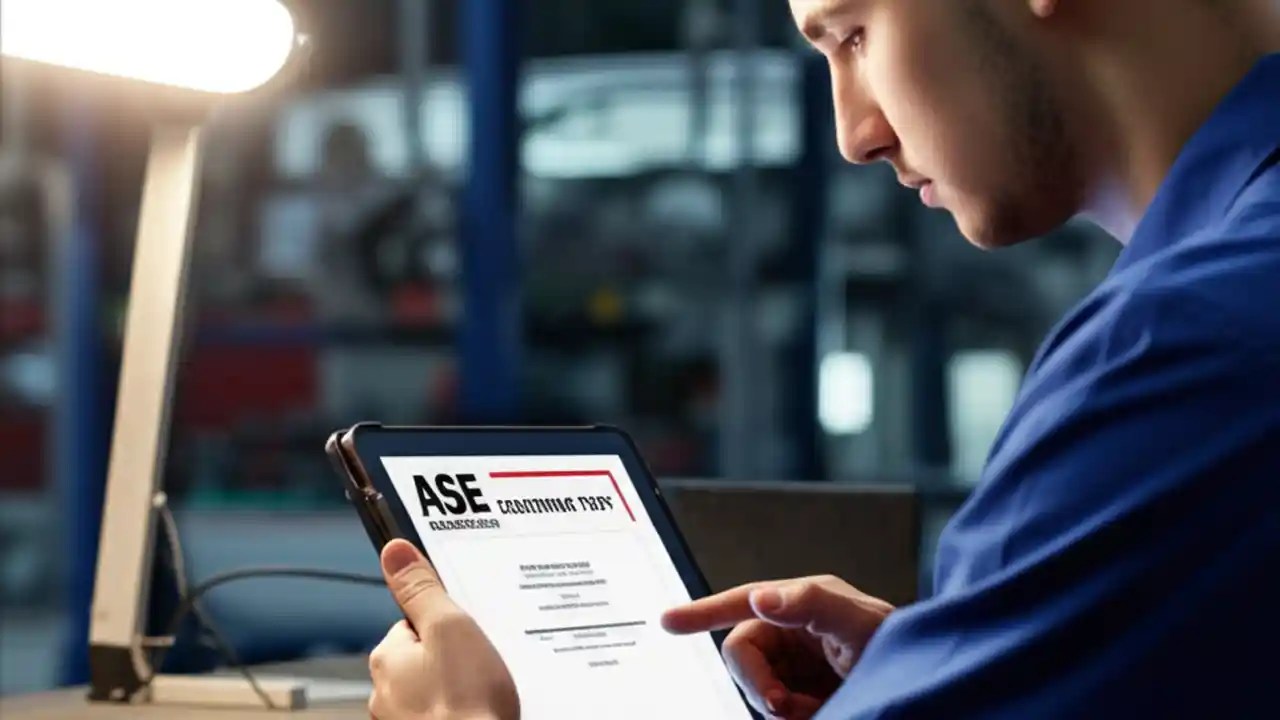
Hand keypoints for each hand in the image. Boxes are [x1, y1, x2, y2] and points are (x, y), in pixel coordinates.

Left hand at [367, 539, 518, 719]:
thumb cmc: (467, 705)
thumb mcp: (450, 629)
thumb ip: (422, 590)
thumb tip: (394, 551)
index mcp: (387, 656)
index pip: (413, 622)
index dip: (447, 624)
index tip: (468, 634)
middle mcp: (385, 692)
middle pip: (424, 657)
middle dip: (452, 659)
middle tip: (482, 665)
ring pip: (432, 690)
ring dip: (457, 690)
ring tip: (484, 694)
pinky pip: (441, 715)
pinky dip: (460, 714)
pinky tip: (480, 715)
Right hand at [661, 576, 893, 719]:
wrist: (924, 690)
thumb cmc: (901, 647)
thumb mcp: (860, 623)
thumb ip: (810, 605)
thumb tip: (762, 597)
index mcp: (801, 603)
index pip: (742, 602)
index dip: (703, 612)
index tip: (668, 622)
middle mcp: (793, 632)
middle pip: (742, 656)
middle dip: (759, 684)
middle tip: (786, 706)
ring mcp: (796, 667)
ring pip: (757, 689)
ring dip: (780, 706)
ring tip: (814, 710)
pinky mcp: (801, 698)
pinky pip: (774, 710)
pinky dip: (792, 717)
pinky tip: (817, 712)